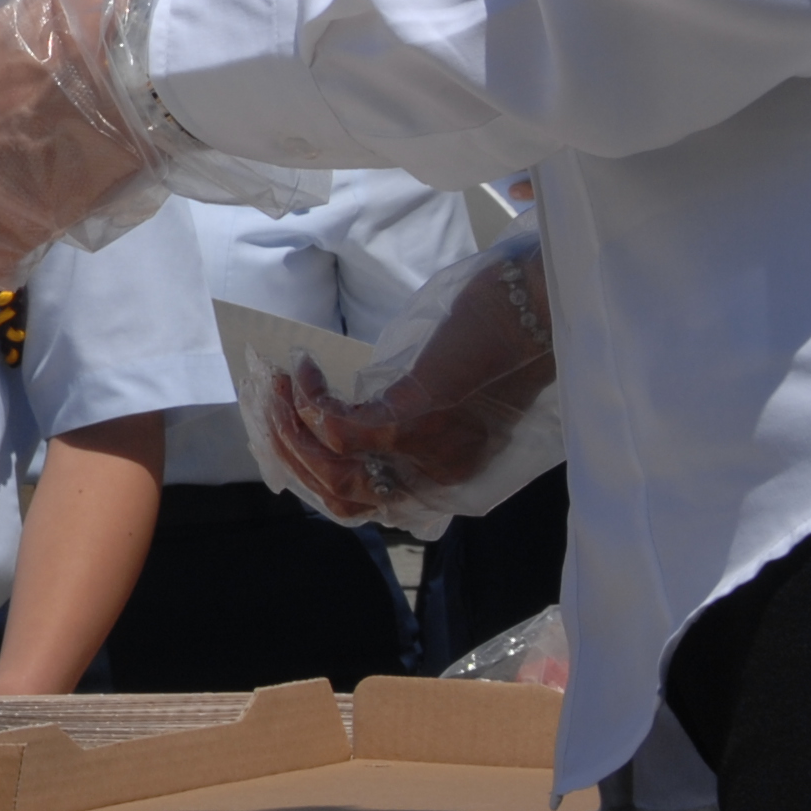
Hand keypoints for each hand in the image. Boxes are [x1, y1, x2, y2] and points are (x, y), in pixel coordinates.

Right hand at [256, 242, 556, 528]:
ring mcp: (427, 451)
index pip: (362, 504)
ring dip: (292, 432)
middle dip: (291, 454)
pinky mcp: (417, 419)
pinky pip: (343, 428)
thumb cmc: (496, 334)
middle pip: (339, 497)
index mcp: (445, 475)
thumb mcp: (445, 390)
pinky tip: (306, 370)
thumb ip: (406, 414)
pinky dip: (314, 401)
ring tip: (279, 389)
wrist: (540, 306)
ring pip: (334, 471)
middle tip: (270, 409)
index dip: (312, 474)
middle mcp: (435, 475)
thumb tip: (347, 414)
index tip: (287, 433)